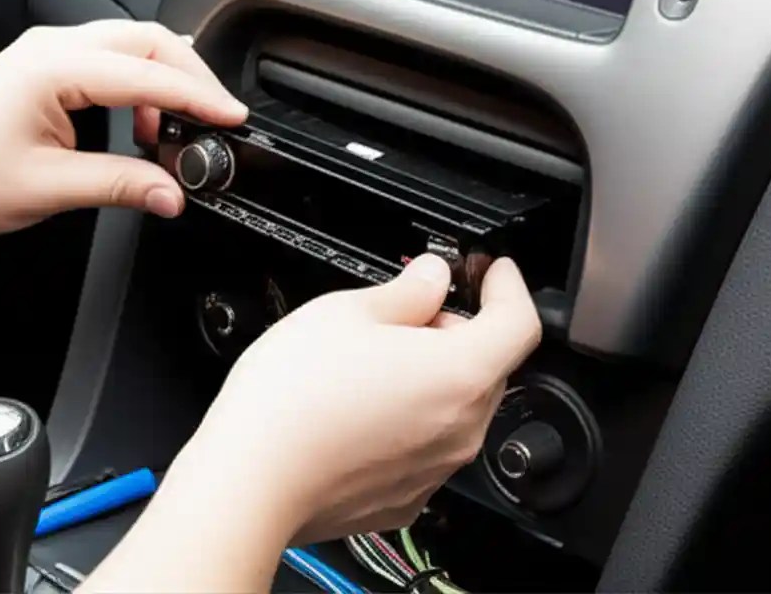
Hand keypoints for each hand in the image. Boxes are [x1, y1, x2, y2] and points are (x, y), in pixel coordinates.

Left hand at [0, 21, 246, 233]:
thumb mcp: (49, 189)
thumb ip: (119, 186)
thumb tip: (171, 194)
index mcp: (54, 68)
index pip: (148, 74)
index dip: (198, 97)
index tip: (231, 118)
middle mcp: (53, 47)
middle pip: (150, 41)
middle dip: (192, 79)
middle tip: (218, 120)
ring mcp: (48, 52)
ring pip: (133, 45)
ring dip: (165, 82)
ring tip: (177, 133)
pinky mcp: (46, 65)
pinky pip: (111, 59)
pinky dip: (140, 85)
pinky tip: (144, 125)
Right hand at [168, 254, 541, 544]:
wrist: (251, 481)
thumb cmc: (292, 398)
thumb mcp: (346, 311)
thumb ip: (406, 291)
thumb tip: (431, 279)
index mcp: (461, 372)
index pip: (519, 321)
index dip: (508, 286)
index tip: (491, 272)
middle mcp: (461, 428)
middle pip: (488, 366)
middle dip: (457, 331)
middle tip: (406, 313)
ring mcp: (436, 470)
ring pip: (455, 408)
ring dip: (430, 379)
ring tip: (367, 363)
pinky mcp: (406, 499)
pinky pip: (425, 448)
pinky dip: (407, 422)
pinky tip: (357, 409)